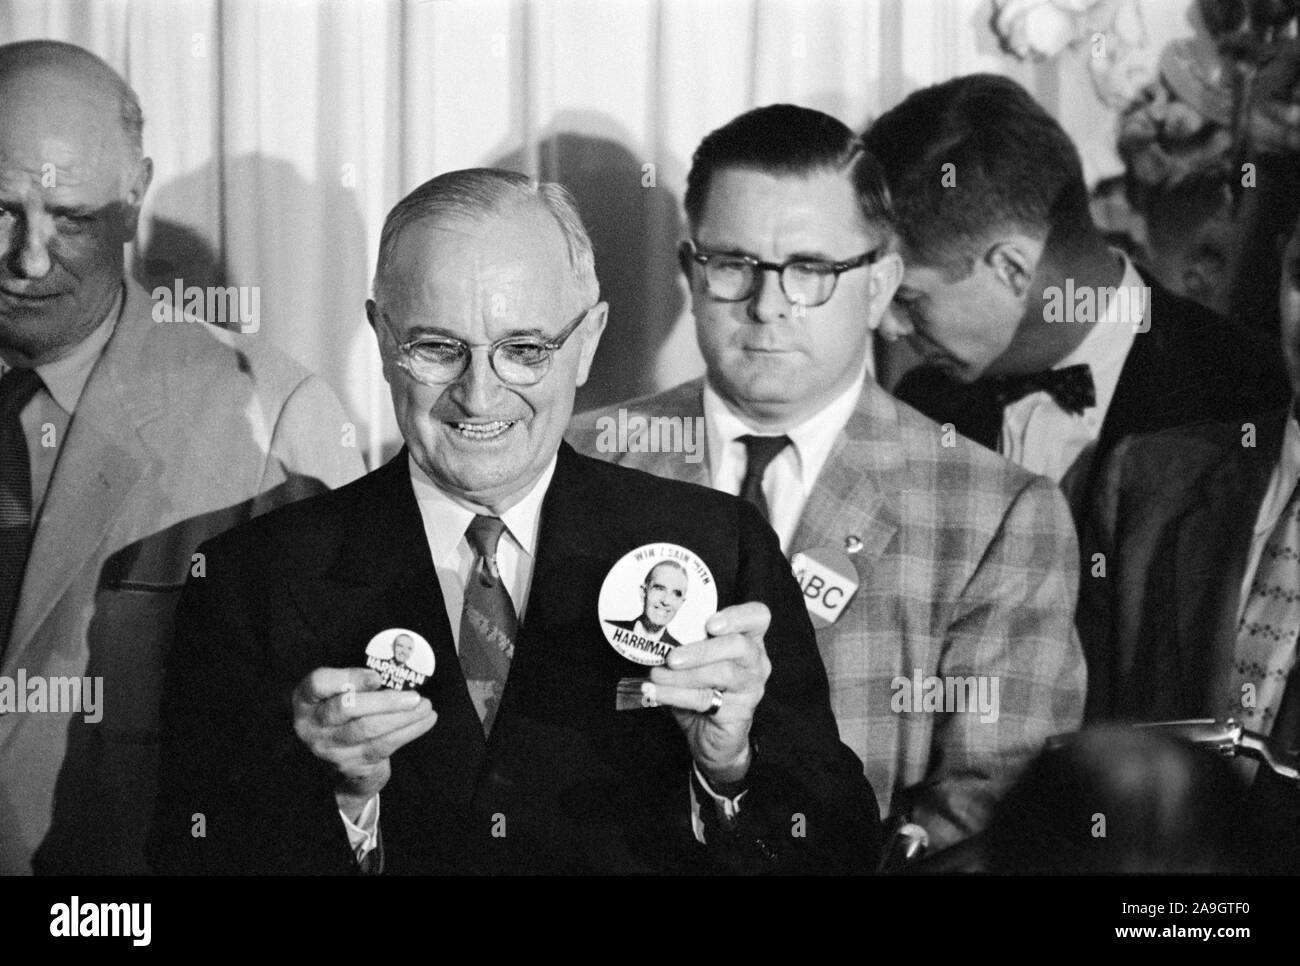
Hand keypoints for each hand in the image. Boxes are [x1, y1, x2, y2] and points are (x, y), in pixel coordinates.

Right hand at [291, 667, 436, 819]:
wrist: (340, 764)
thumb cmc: (344, 715)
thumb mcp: (338, 694)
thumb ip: (357, 680)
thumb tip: (397, 664)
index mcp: (306, 699)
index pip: (318, 683)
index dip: (349, 677)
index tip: (377, 676)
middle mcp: (311, 725)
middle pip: (346, 707)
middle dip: (385, 701)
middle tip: (414, 696)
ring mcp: (329, 748)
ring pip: (368, 729)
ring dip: (403, 717)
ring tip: (425, 706)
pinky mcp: (350, 765)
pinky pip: (383, 745)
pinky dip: (409, 731)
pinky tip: (426, 720)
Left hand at [644, 602, 771, 787]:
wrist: (710, 736)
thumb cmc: (703, 690)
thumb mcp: (694, 662)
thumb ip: (684, 645)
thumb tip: (654, 635)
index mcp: (748, 638)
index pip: (758, 616)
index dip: (736, 616)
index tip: (710, 624)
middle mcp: (756, 661)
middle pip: (738, 645)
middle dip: (702, 650)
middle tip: (672, 658)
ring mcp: (752, 687)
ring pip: (723, 673)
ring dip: (684, 674)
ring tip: (657, 675)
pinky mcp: (740, 712)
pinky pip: (706, 699)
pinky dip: (676, 694)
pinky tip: (657, 692)